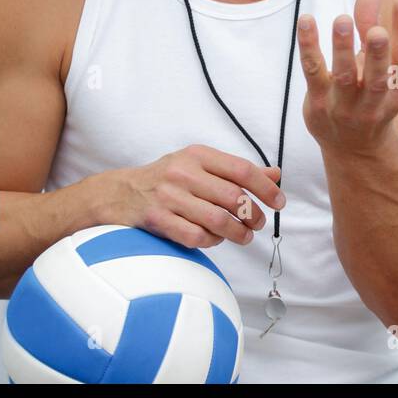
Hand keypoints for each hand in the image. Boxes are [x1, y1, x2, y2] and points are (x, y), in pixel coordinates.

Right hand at [105, 145, 284, 248]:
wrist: (118, 194)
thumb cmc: (167, 179)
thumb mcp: (199, 165)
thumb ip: (236, 171)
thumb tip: (275, 174)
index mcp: (198, 155)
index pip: (242, 169)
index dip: (266, 188)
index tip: (279, 203)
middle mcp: (183, 172)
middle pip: (233, 197)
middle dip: (253, 215)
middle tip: (259, 223)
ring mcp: (169, 197)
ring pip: (218, 220)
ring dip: (238, 233)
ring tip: (244, 236)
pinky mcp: (157, 220)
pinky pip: (196, 237)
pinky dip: (212, 242)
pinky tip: (215, 239)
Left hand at [297, 0, 397, 154]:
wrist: (353, 149)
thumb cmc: (368, 94)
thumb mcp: (376, 62)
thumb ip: (373, 23)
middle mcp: (375, 102)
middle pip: (378, 77)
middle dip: (377, 52)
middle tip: (376, 30)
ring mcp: (345, 106)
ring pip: (345, 77)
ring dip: (342, 49)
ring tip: (341, 19)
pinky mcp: (318, 104)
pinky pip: (313, 72)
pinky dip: (309, 46)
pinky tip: (306, 20)